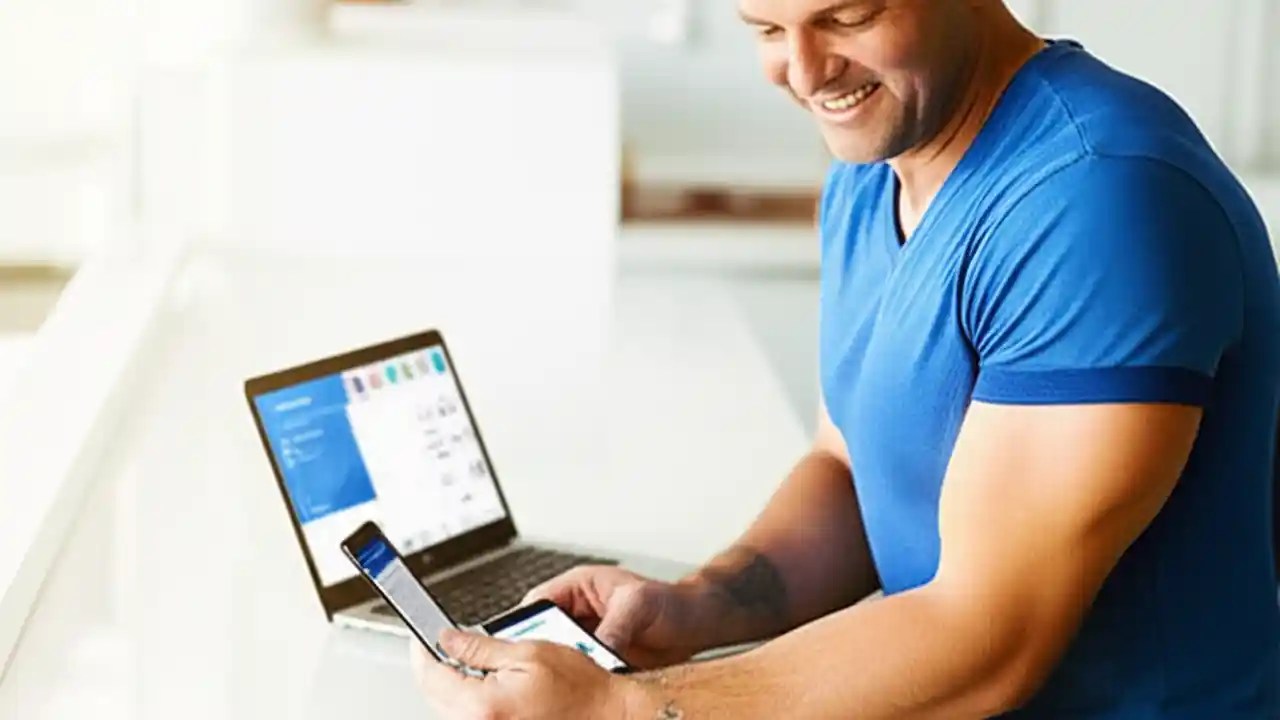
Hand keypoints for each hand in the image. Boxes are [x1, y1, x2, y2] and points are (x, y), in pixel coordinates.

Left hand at [412, 629, 638, 719]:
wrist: (607, 714)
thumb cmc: (580, 689)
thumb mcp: (528, 652)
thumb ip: (480, 647)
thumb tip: (448, 639)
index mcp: (484, 706)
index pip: (431, 675)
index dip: (423, 650)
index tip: (422, 636)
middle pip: (434, 695)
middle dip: (436, 667)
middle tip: (447, 644)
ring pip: (449, 709)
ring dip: (452, 686)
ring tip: (474, 665)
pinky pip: (469, 719)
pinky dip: (469, 701)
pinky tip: (487, 687)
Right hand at [523, 566, 703, 668]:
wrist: (700, 626)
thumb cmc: (672, 602)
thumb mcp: (640, 604)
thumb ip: (615, 624)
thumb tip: (598, 647)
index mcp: (580, 588)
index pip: (537, 604)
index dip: (523, 624)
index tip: (519, 645)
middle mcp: (579, 615)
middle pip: (542, 634)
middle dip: (541, 652)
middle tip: (544, 669)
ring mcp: (588, 640)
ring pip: (559, 658)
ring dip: (562, 669)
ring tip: (567, 680)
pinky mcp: (599, 663)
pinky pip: (579, 675)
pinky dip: (579, 684)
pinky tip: (584, 691)